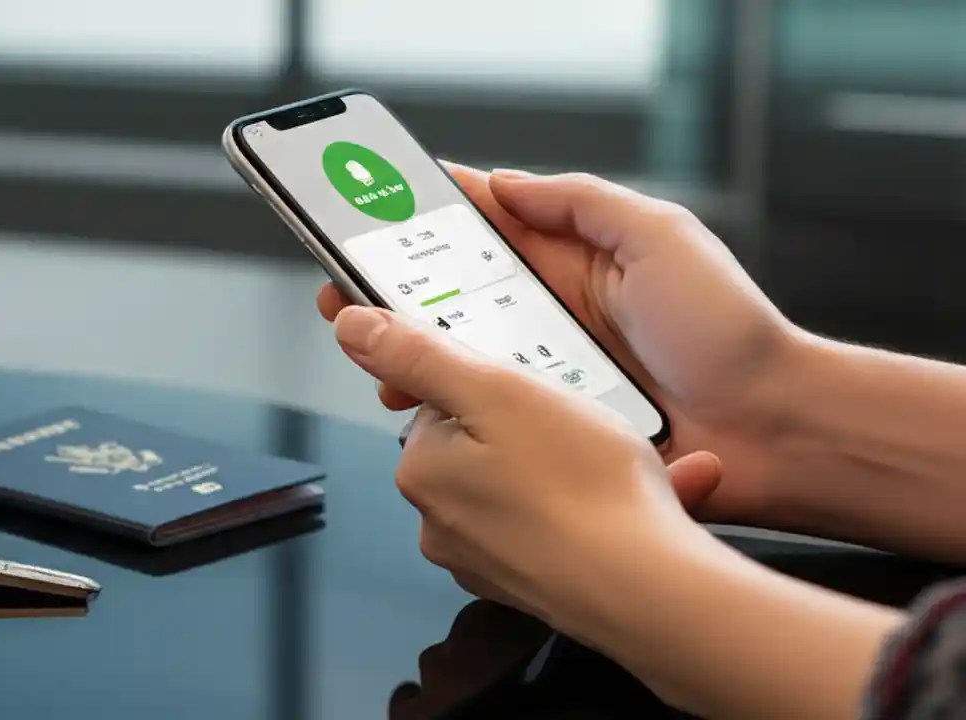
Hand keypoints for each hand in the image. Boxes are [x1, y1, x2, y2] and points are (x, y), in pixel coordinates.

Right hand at [318, 167, 801, 524]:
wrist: (774, 429)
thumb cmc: (727, 329)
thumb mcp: (661, 236)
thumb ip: (584, 202)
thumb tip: (509, 184)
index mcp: (574, 262)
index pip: (487, 229)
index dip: (428, 222)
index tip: (373, 219)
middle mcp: (554, 315)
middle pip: (457, 297)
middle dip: (399, 296)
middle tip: (347, 297)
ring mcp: (552, 374)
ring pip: (463, 359)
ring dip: (415, 356)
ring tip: (376, 358)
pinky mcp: (557, 426)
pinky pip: (492, 413)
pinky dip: (454, 407)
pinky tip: (422, 407)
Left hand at [332, 306, 723, 645]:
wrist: (649, 591)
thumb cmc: (580, 488)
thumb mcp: (495, 391)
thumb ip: (418, 355)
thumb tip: (351, 328)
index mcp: (422, 470)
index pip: (441, 399)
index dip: (495, 384)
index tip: (534, 390)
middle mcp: (442, 521)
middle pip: (483, 441)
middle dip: (537, 425)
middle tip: (584, 426)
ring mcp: (488, 558)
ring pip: (528, 483)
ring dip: (575, 465)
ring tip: (622, 462)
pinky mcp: (535, 581)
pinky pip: (560, 523)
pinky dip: (595, 505)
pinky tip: (640, 496)